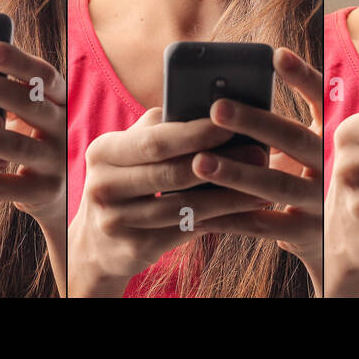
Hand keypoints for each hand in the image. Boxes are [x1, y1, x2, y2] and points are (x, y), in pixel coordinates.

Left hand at [0, 42, 66, 292]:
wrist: (51, 193)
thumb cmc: (24, 138)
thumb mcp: (24, 112)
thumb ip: (2, 90)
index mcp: (59, 101)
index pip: (46, 76)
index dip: (21, 61)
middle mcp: (62, 128)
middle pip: (29, 105)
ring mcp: (55, 161)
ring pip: (12, 145)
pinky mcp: (42, 192)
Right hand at [67, 109, 266, 296]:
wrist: (97, 242)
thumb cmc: (127, 181)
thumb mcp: (130, 152)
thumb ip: (161, 129)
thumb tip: (212, 108)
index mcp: (103, 151)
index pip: (155, 141)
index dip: (196, 133)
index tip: (232, 124)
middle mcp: (102, 186)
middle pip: (171, 174)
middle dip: (221, 164)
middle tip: (259, 155)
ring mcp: (114, 222)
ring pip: (183, 207)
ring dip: (228, 198)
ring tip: (262, 188)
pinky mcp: (132, 250)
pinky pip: (183, 232)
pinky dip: (217, 221)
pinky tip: (243, 212)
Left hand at [188, 48, 323, 292]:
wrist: (340, 242)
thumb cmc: (307, 179)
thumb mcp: (305, 150)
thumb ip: (273, 127)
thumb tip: (218, 100)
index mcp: (332, 136)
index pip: (322, 100)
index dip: (302, 78)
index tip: (276, 55)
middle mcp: (332, 166)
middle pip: (295, 139)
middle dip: (254, 122)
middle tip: (216, 107)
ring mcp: (321, 202)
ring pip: (276, 185)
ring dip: (235, 173)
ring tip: (198, 162)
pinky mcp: (305, 235)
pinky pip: (261, 224)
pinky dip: (229, 216)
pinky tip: (198, 208)